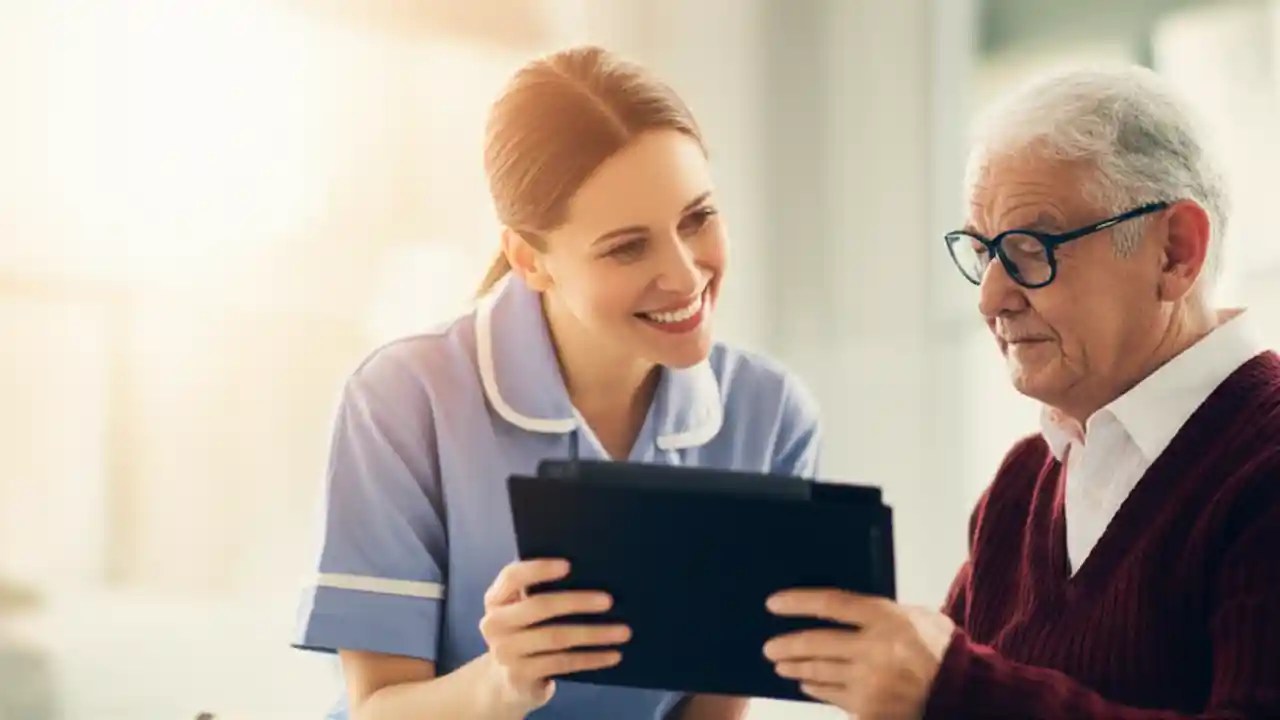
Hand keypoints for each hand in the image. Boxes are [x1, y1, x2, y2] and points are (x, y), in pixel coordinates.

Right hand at [479, 559, 629, 714]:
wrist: (505, 682)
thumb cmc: (525, 633)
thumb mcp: (523, 611)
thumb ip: (540, 592)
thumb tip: (591, 573)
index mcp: (495, 599)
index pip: (512, 576)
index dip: (539, 569)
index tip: (569, 565)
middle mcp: (494, 624)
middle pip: (539, 606)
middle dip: (577, 602)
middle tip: (609, 601)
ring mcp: (505, 652)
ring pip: (557, 637)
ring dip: (594, 633)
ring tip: (623, 631)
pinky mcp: (520, 676)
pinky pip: (562, 663)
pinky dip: (591, 658)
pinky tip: (613, 655)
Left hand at [763, 590, 954, 719]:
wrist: (964, 693)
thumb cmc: (940, 648)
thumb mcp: (914, 616)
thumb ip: (879, 612)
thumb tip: (838, 608)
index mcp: (885, 619)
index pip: (830, 604)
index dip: (797, 603)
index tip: (773, 604)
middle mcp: (873, 650)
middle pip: (815, 644)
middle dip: (786, 645)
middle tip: (768, 647)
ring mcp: (870, 683)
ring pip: (818, 673)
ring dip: (795, 668)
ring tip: (780, 664)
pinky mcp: (869, 710)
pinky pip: (832, 697)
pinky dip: (815, 689)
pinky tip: (807, 684)